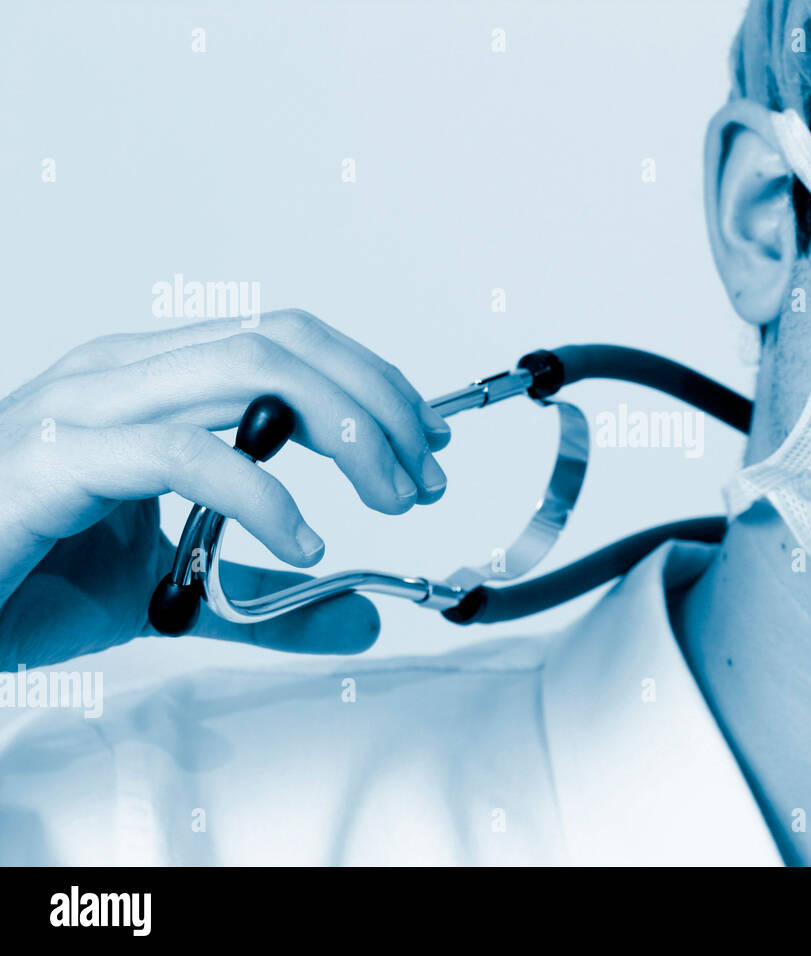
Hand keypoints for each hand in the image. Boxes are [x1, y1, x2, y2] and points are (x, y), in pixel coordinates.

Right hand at [0, 310, 449, 669]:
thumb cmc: (32, 575)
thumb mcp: (176, 589)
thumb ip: (267, 600)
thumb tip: (362, 610)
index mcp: (152, 381)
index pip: (285, 341)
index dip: (371, 379)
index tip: (428, 438)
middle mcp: (122, 373)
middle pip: (284, 340)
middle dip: (377, 399)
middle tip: (427, 472)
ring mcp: (86, 407)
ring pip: (249, 373)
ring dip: (346, 431)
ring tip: (392, 497)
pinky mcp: (56, 459)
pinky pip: (183, 453)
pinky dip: (264, 495)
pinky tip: (304, 541)